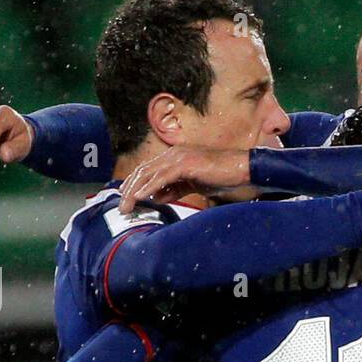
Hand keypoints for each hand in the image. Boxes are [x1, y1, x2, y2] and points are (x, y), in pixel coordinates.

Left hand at [118, 147, 249, 211]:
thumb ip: (174, 189)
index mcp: (174, 157)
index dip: (134, 184)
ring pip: (149, 174)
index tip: (126, 199)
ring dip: (135, 191)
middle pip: (143, 171)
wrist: (240, 169)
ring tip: (127, 205)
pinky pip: (162, 177)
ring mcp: (178, 158)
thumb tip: (157, 197)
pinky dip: (149, 187)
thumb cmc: (220, 176)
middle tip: (122, 207)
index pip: (147, 170)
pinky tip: (141, 197)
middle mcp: (173, 154)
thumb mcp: (192, 185)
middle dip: (129, 189)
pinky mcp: (185, 165)